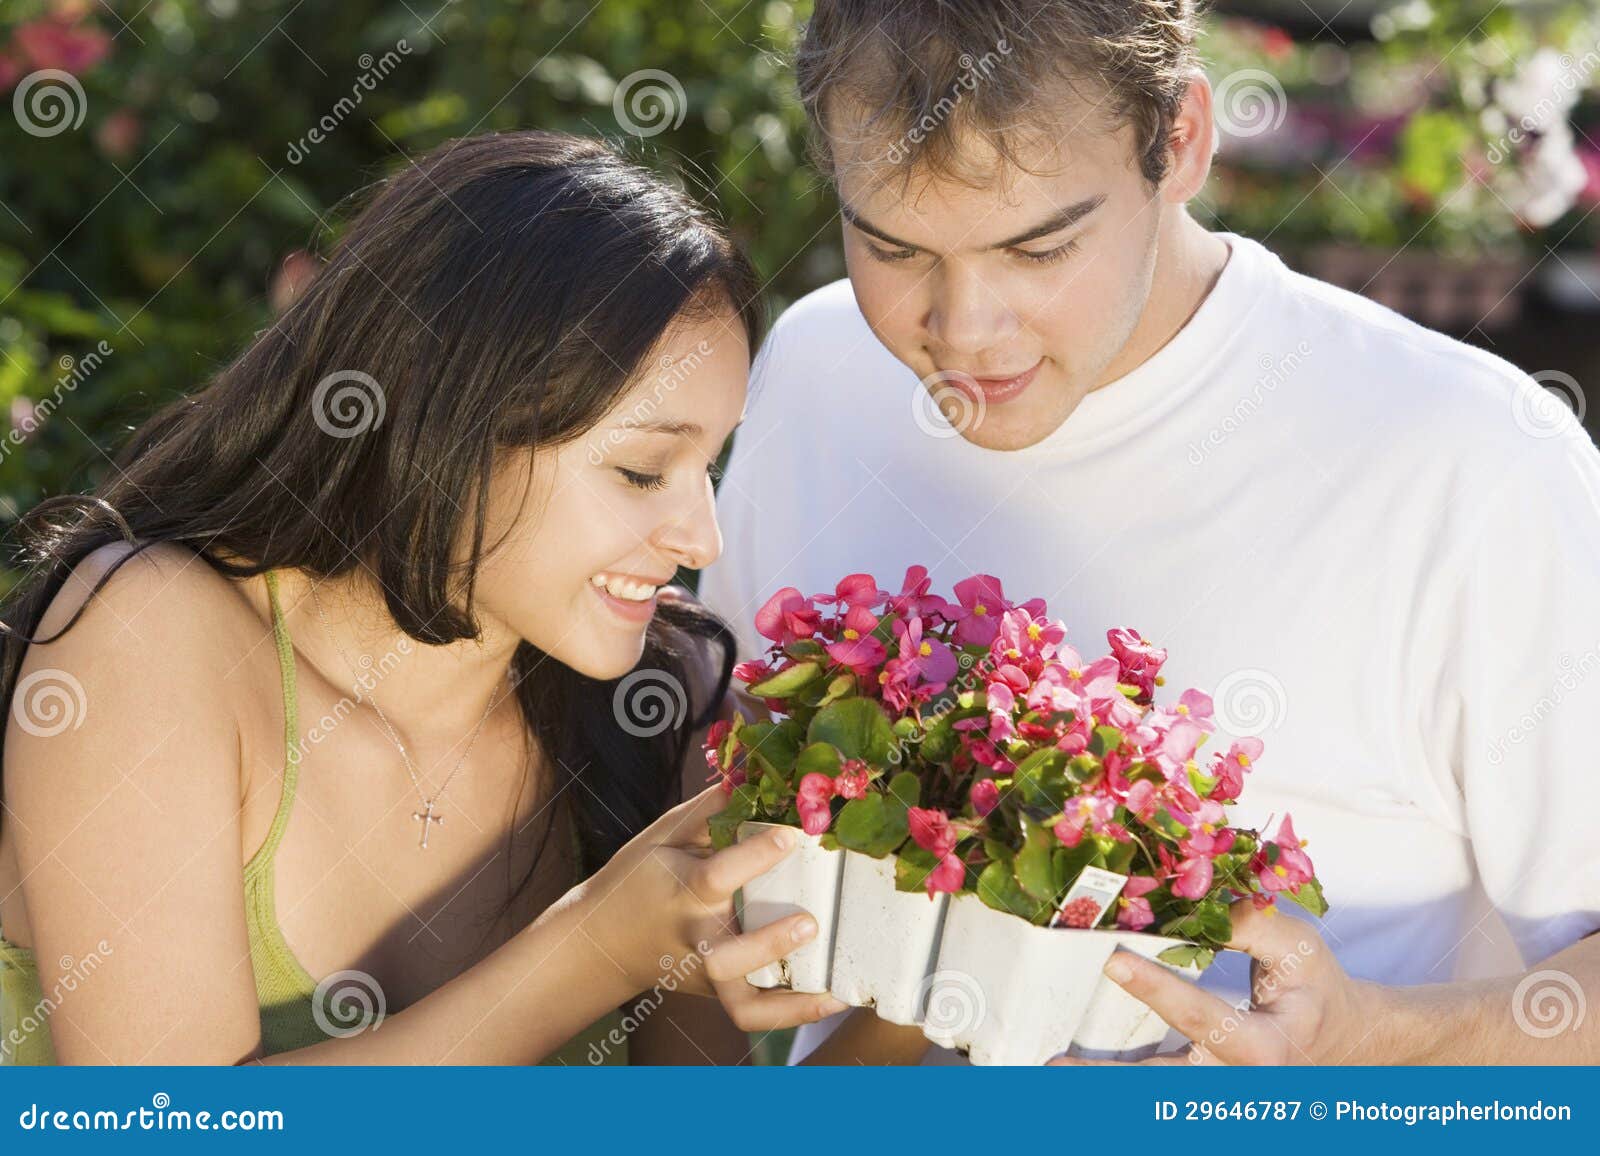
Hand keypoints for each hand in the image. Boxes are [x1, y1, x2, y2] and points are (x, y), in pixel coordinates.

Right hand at [581, 785, 848, 1029]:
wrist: (601, 943)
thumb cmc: (641, 877)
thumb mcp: (664, 835)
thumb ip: (708, 810)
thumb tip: (753, 770)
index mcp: (682, 891)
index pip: (717, 876)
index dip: (755, 855)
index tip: (792, 834)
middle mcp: (694, 939)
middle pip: (726, 957)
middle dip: (768, 944)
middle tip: (809, 922)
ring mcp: (705, 975)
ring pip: (740, 1001)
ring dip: (787, 1000)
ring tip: (833, 986)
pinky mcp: (716, 995)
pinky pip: (755, 1015)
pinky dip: (793, 1014)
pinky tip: (833, 999)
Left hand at [1048, 898, 1381, 1064]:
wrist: (1342, 1037)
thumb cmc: (1314, 985)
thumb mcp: (1295, 946)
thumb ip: (1248, 923)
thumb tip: (1188, 897)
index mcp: (1265, 1047)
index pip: (1204, 1019)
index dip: (1159, 990)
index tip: (1114, 964)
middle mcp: (1235, 1081)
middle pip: (1165, 1084)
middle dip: (1109, 1078)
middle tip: (1052, 1067)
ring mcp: (1216, 1092)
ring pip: (1154, 1092)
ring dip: (1101, 1083)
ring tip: (1048, 1068)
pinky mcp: (1200, 1089)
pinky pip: (1153, 1086)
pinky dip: (1115, 1078)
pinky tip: (1071, 1065)